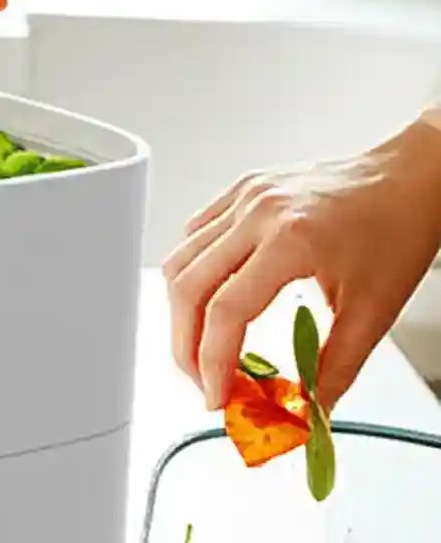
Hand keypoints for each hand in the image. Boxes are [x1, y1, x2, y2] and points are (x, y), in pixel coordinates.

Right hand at [163, 117, 440, 411]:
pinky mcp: (240, 191)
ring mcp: (244, 198)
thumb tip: (306, 412)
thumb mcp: (375, 313)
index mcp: (292, 239)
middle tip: (203, 380)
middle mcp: (258, 213)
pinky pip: (194, 235)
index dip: (212, 363)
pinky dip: (191, 274)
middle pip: (187, 288)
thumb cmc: (399, 230)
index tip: (218, 396)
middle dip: (185, 346)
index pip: (227, 311)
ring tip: (202, 346)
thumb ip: (335, 369)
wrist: (410, 178)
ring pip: (179, 262)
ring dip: (182, 312)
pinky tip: (210, 297)